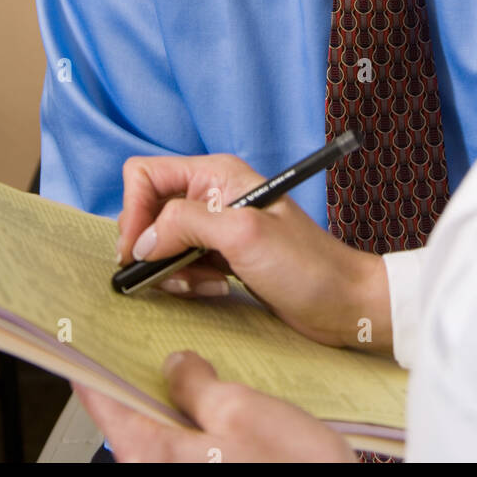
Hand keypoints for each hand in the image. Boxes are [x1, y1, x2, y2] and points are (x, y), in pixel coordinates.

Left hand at [73, 352, 355, 462]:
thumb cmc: (290, 475)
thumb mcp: (241, 410)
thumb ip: (198, 384)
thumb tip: (176, 365)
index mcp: (152, 455)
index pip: (103, 402)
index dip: (90, 362)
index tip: (80, 333)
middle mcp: (158, 470)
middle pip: (130, 411)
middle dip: (135, 368)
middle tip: (137, 328)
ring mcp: (185, 474)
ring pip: (163, 423)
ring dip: (171, 387)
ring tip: (179, 349)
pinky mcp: (213, 474)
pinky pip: (189, 437)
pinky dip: (194, 408)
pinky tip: (213, 386)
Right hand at [116, 152, 392, 351]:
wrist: (343, 302)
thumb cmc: (306, 266)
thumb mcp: (244, 236)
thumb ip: (187, 225)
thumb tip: (143, 240)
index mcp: (216, 174)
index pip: (146, 175)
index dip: (133, 213)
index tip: (138, 252)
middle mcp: (212, 194)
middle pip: (149, 212)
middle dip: (153, 248)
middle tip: (176, 273)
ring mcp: (216, 226)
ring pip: (161, 242)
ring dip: (173, 270)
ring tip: (206, 282)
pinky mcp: (220, 255)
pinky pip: (180, 264)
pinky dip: (188, 280)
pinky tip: (218, 287)